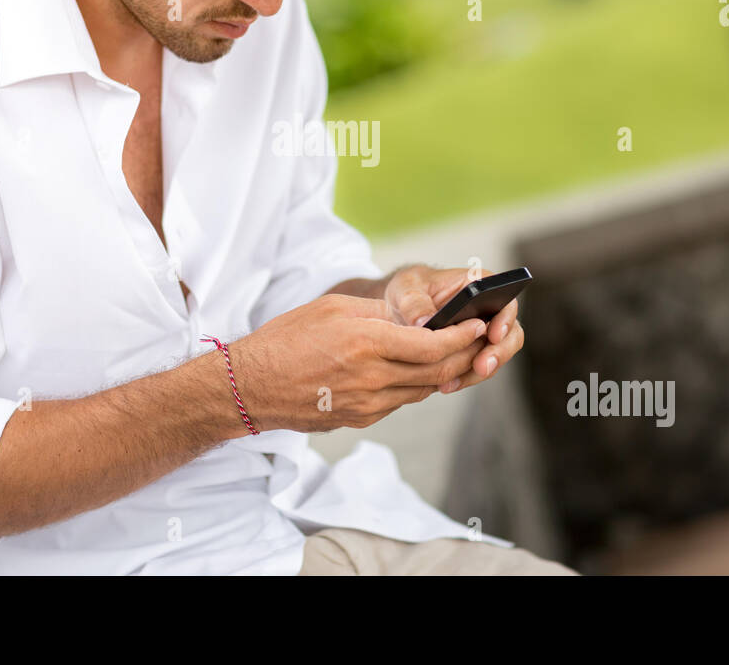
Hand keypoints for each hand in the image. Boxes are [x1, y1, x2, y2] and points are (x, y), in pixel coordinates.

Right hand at [229, 294, 488, 432]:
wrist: (251, 387)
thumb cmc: (287, 338)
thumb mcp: (333, 308)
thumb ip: (379, 312)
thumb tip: (417, 317)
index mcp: (367, 343)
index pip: (434, 346)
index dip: (462, 336)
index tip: (478, 325)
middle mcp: (372, 378)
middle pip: (436, 372)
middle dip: (462, 355)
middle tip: (477, 340)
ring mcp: (367, 405)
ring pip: (421, 390)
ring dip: (441, 373)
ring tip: (453, 354)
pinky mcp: (359, 419)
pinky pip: (399, 402)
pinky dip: (413, 386)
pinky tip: (415, 372)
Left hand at [382, 264, 523, 393]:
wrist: (398, 310)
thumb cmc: (409, 290)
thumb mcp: (405, 288)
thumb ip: (414, 302)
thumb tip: (423, 321)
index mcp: (480, 285)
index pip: (505, 301)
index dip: (505, 319)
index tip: (493, 335)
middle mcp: (488, 310)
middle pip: (510, 334)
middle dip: (498, 353)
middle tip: (481, 367)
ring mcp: (482, 335)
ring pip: (497, 356)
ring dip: (479, 372)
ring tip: (452, 381)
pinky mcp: (472, 354)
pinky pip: (478, 370)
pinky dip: (464, 378)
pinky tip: (445, 384)